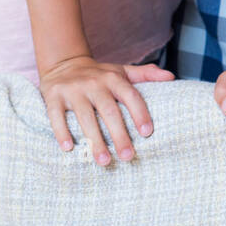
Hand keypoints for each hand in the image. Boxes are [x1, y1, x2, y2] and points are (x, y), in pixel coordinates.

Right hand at [40, 56, 174, 164]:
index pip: (130, 96)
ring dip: (95, 141)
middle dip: (119, 136)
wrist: (64, 63)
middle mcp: (94, 83)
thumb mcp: (121, 71)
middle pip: (109, 111)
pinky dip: (62, 132)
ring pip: (85, 118)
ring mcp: (73, 89)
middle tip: (128, 157)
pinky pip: (57, 116)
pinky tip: (69, 149)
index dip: (140, 113)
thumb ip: (146, 75)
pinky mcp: (53, 96)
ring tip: (104, 161)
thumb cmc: (99, 75)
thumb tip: (172, 77)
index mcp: (113, 79)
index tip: (147, 133)